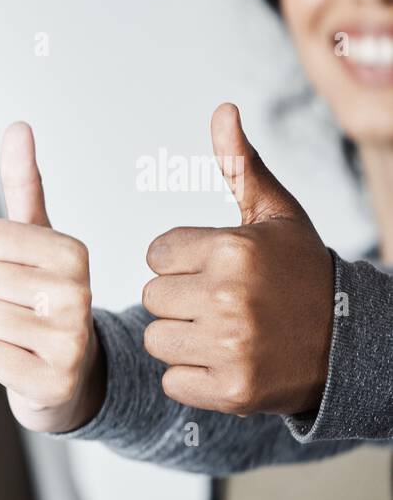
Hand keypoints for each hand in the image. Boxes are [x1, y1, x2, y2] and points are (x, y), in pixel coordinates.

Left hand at [0, 122, 102, 432]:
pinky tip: (23, 360)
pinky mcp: (53, 383)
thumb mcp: (37, 239)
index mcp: (72, 252)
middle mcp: (78, 294)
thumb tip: (19, 127)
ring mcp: (69, 342)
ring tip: (19, 330)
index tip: (8, 268)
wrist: (71, 374)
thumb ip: (25, 184)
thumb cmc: (44, 298)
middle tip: (12, 304)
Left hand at [141, 103, 332, 415]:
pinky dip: (192, 377)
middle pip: (151, 297)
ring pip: (156, 339)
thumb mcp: (276, 214)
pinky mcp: (230, 390)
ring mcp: (230, 347)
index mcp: (232, 249)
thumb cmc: (300, 270)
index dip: (181, 260)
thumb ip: (240, 165)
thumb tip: (222, 110)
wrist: (348, 341)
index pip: (155, 253)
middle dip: (179, 298)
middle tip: (221, 302)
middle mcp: (228, 297)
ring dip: (181, 338)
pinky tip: (226, 361)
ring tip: (223, 331)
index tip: (216, 267)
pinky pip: (171, 380)